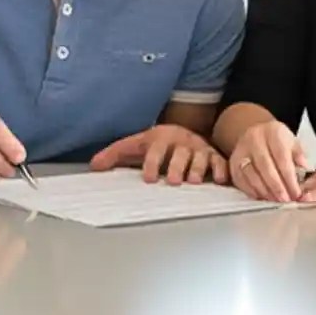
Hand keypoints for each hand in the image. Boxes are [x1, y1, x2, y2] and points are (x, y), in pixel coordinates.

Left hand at [89, 124, 228, 184]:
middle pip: (180, 154)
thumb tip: (94, 166)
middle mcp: (181, 142)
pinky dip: (221, 171)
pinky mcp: (214, 157)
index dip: (152, 163)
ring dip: (198, 169)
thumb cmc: (157, 145)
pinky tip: (221, 180)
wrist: (184, 133)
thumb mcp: (135, 145)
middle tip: (173, 181)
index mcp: (160, 138)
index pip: (155, 150)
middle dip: (177, 166)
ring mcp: (199, 149)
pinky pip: (220, 163)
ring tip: (194, 182)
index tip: (149, 178)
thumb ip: (115, 155)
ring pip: (201, 158)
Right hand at [230, 120, 308, 201]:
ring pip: (251, 174)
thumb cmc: (277, 142)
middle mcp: (254, 139)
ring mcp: (241, 150)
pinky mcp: (233, 162)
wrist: (256, 133)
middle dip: (277, 187)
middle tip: (286, 200)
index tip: (296, 193)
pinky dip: (252, 191)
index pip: (281, 157)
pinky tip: (262, 198)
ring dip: (264, 191)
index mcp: (273, 132)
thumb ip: (299, 154)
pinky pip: (241, 180)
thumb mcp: (292, 142)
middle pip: (265, 166)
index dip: (289, 178)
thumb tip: (305, 167)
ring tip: (275, 201)